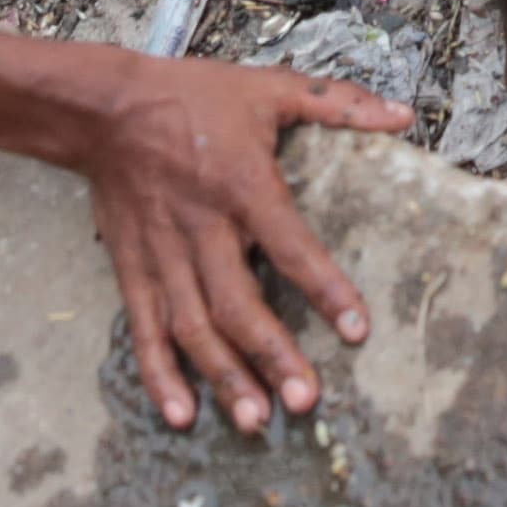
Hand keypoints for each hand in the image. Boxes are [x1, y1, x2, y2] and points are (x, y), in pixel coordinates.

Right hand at [79, 55, 408, 432]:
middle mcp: (202, 227)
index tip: (356, 329)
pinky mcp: (131, 268)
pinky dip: (159, 374)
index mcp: (243, 184)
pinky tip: (180, 413)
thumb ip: (338, 104)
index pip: (290, 245)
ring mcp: (162, 253)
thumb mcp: (271, 87)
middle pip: (237, 302)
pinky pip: (144, 328)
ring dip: (222, 376)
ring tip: (254, 420)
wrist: (104, 107)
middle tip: (304, 402)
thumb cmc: (194, 96)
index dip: (324, 289)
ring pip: (192, 326)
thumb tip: (402, 116)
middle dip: (271, 355)